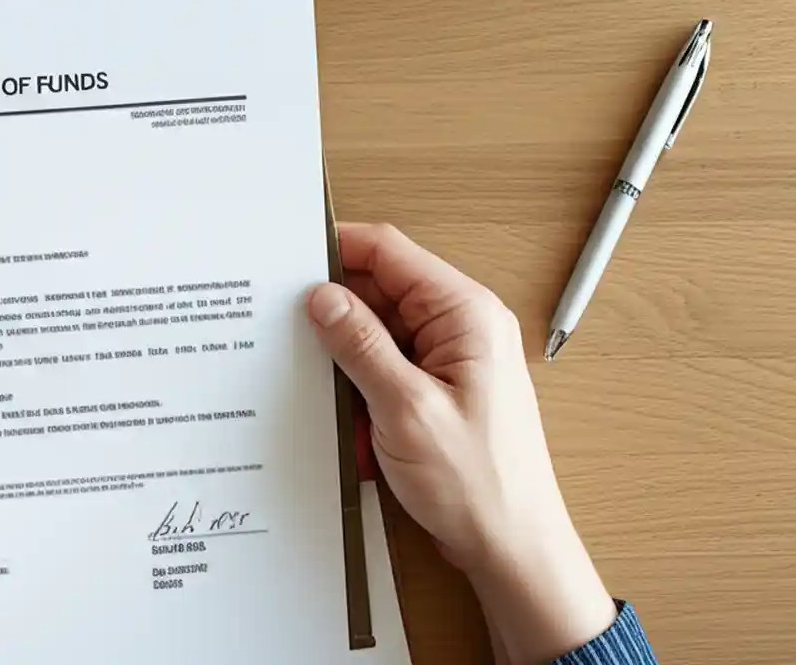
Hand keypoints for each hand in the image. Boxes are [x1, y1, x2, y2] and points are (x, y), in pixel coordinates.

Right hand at [307, 223, 615, 664]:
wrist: (512, 547)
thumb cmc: (478, 483)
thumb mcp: (405, 408)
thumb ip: (360, 346)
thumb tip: (322, 298)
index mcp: (466, 314)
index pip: (391, 253)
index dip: (337, 249)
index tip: (287, 260)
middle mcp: (462, 327)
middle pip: (381, 290)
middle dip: (335, 311)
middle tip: (283, 328)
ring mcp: (452, 358)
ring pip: (379, 332)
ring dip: (347, 357)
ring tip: (322, 385)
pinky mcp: (439, 389)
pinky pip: (388, 366)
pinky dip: (361, 384)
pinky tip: (346, 415)